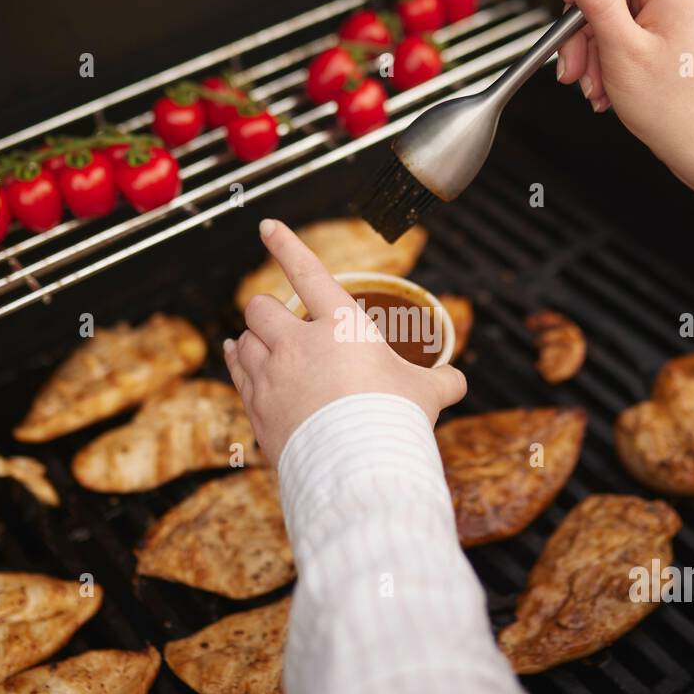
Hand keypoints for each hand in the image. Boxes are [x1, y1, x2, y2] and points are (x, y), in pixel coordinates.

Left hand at [223, 219, 467, 463]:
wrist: (358, 467)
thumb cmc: (394, 421)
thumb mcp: (425, 395)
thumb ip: (440, 382)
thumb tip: (456, 383)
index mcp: (340, 325)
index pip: (307, 273)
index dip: (285, 245)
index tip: (266, 226)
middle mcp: (297, 344)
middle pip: (260, 309)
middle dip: (267, 311)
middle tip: (279, 322)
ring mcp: (272, 375)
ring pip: (242, 341)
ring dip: (250, 338)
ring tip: (259, 343)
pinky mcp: (257, 407)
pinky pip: (237, 373)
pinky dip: (237, 363)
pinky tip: (236, 357)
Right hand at [556, 0, 693, 211]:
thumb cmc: (671, 106)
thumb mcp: (621, 50)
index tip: (579, 2)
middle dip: (586, 25)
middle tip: (576, 61)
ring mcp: (671, 13)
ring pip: (612, 11)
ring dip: (592, 49)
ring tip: (592, 83)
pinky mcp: (665, 33)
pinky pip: (623, 31)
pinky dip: (606, 57)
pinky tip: (604, 85)